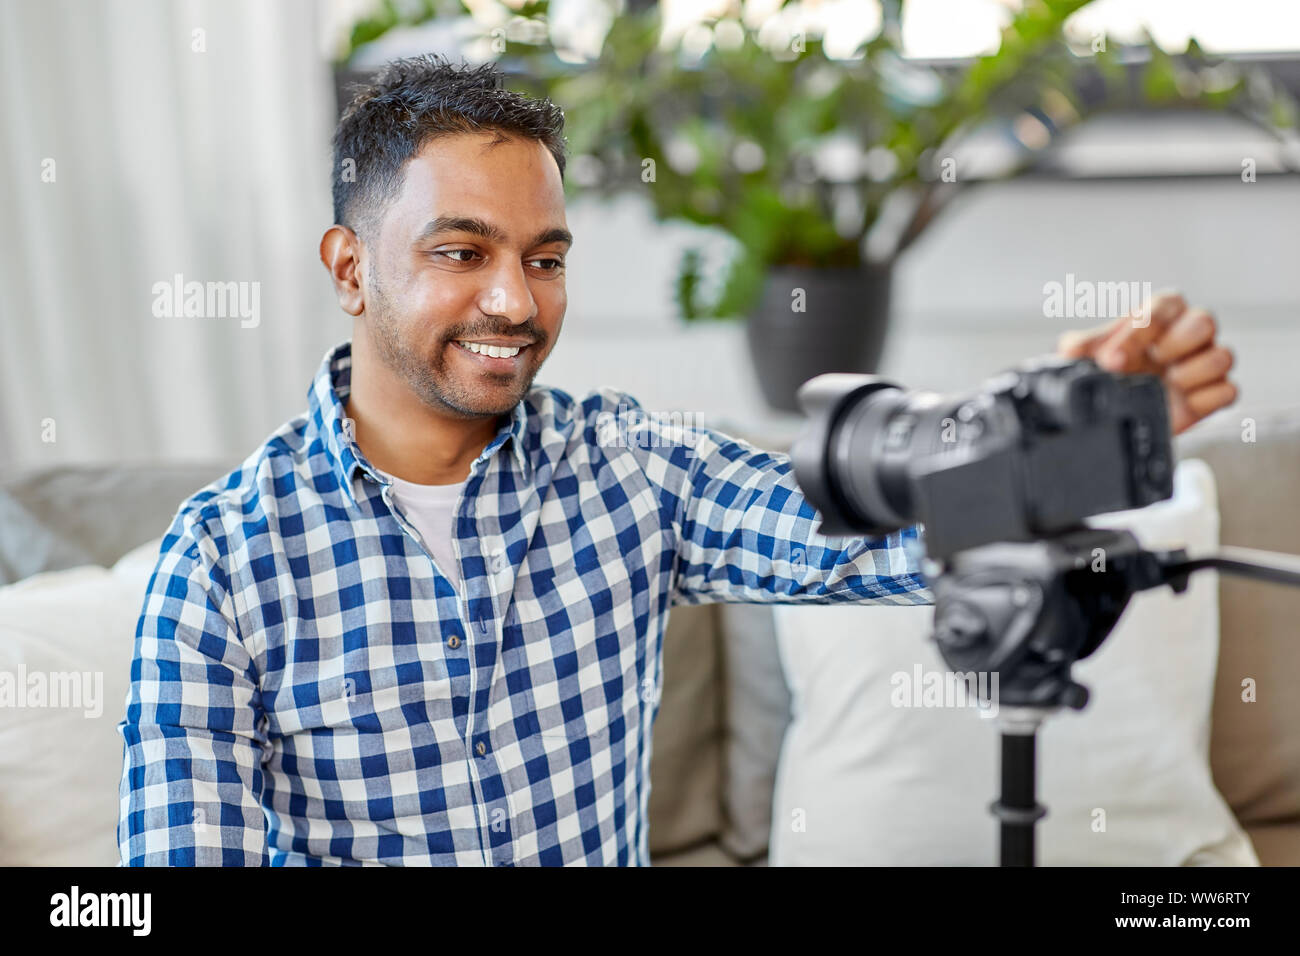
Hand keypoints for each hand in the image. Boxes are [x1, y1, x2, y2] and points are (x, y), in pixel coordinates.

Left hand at [1056, 292, 1237, 435]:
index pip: (1164, 306)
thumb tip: (1068, 354)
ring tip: (1165, 385)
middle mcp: (1188, 333)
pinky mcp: (1215, 393)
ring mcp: (1205, 362)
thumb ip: (1077, 349)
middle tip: (1150, 364)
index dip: (1140, 331)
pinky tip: (1178, 403)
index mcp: (1160, 314)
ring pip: (1222, 356)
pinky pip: (1228, 391)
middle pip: (1205, 321)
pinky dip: (1203, 400)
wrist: (1118, 411)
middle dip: (1174, 345)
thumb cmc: (1109, 371)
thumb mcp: (1085, 357)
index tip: (1112, 359)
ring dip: (1190, 374)